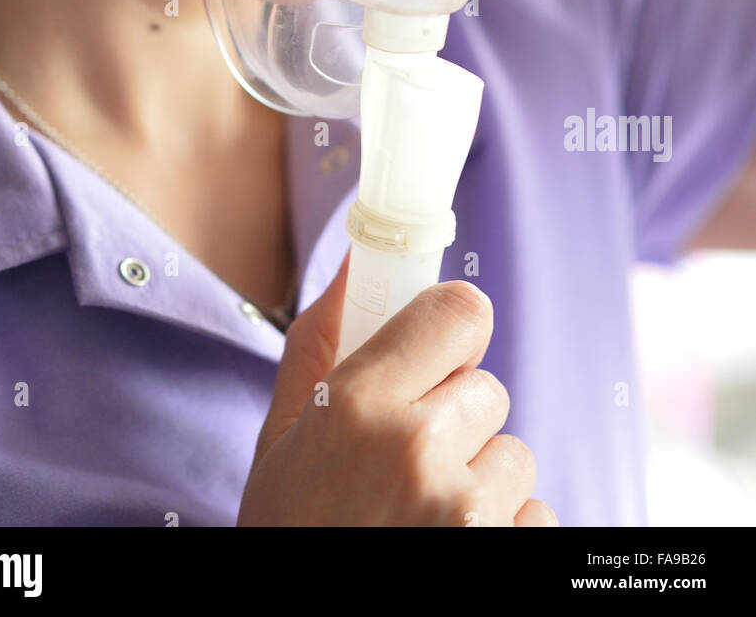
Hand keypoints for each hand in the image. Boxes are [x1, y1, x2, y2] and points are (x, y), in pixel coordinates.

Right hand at [236, 256, 557, 526]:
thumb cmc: (289, 532)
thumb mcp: (281, 440)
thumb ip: (319, 343)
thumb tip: (353, 260)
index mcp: (358, 406)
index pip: (461, 312)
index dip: (453, 330)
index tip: (438, 352)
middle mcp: (418, 451)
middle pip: (489, 387)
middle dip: (457, 417)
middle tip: (407, 461)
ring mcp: (468, 515)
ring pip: (515, 455)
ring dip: (482, 480)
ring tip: (423, 518)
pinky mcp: (508, 558)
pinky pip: (536, 515)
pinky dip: (506, 532)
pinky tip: (451, 550)